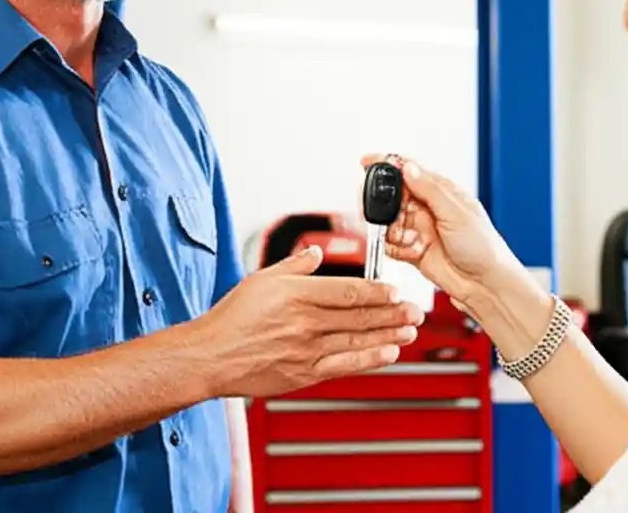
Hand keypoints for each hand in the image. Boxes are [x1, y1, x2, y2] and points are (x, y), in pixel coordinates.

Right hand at [196, 245, 423, 398]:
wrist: (212, 356)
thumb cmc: (232, 318)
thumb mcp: (260, 279)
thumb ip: (293, 266)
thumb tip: (315, 254)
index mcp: (296, 295)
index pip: (347, 291)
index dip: (376, 291)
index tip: (394, 290)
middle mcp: (305, 323)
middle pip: (359, 316)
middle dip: (392, 313)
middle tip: (415, 310)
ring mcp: (307, 350)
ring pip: (357, 341)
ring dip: (388, 335)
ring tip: (409, 330)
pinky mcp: (305, 374)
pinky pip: (345, 366)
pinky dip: (370, 360)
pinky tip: (388, 354)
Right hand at [360, 153, 526, 315]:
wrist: (485, 285)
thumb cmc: (483, 248)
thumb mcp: (457, 213)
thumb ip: (430, 190)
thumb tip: (408, 168)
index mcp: (441, 192)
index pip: (409, 171)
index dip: (387, 165)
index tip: (367, 162)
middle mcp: (428, 209)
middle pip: (392, 196)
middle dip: (384, 204)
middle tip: (384, 212)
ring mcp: (419, 229)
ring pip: (388, 221)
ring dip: (392, 229)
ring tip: (408, 238)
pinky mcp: (412, 250)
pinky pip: (391, 244)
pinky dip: (395, 248)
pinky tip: (412, 251)